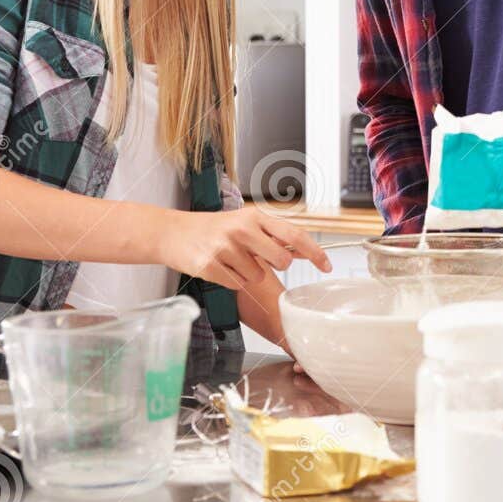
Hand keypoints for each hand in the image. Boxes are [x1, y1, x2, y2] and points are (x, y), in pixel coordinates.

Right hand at [160, 209, 330, 290]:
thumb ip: (273, 237)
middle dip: (275, 265)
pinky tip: (219, 267)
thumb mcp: (245, 224)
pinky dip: (231, 280)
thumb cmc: (213, 229)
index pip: (294, 234)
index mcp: (255, 217)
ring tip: (230, 259)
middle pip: (281, 260)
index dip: (315, 252)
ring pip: (256, 276)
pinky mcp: (211, 266)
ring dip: (247, 273)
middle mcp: (242, 229)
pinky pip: (236, 284)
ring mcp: (225, 247)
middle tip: (257, 258)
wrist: (174, 233)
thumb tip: (303, 250)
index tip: (327, 265)